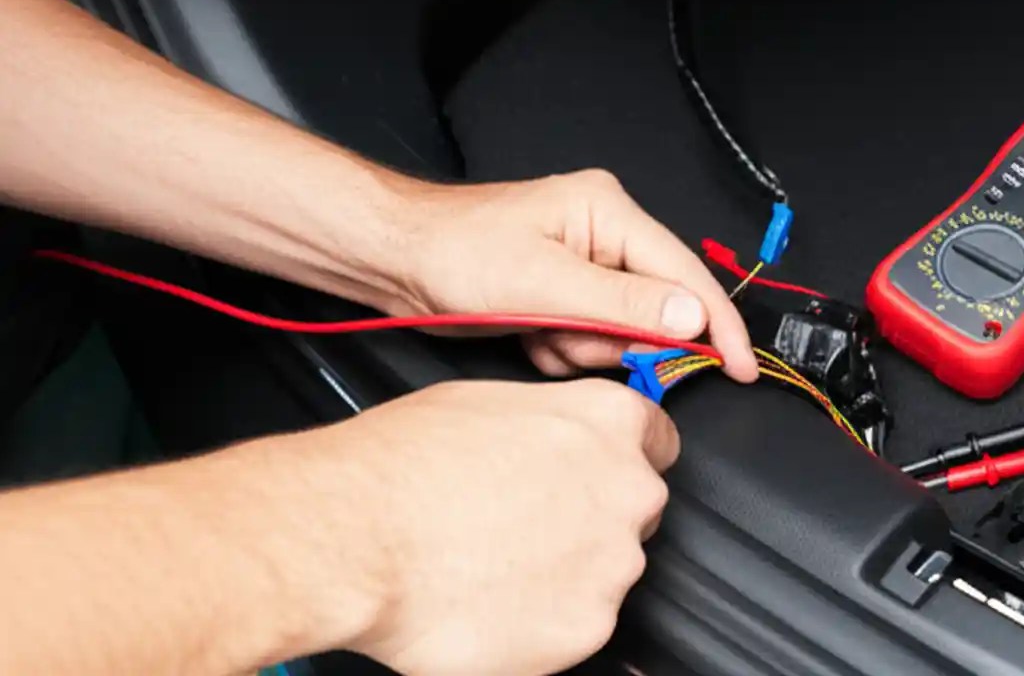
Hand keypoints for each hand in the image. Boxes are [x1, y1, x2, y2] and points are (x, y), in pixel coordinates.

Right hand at [317, 379, 677, 674]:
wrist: (356, 536)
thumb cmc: (402, 463)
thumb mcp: (486, 402)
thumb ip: (550, 424)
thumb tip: (553, 445)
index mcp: (608, 421)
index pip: (659, 440)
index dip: (623, 457)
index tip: (600, 473)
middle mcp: (628, 490)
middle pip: (634, 509)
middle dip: (591, 516)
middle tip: (523, 525)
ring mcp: (613, 565)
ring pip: (605, 572)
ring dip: (566, 572)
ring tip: (492, 566)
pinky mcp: (587, 629)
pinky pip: (576, 625)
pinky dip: (542, 622)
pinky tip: (490, 602)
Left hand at [382, 169, 756, 381]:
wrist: (397, 261)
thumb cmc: (456, 253)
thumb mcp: (544, 284)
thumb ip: (623, 305)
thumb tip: (691, 318)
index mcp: (609, 214)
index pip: (684, 274)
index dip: (715, 325)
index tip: (739, 367)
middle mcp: (604, 234)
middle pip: (652, 309)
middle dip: (612, 338)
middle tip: (568, 336)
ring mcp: (584, 266)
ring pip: (620, 333)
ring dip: (581, 346)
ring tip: (538, 330)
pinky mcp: (564, 293)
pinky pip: (589, 339)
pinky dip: (562, 348)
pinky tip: (530, 335)